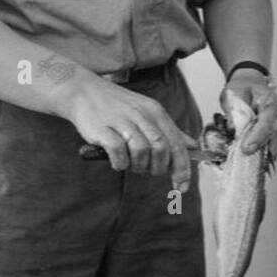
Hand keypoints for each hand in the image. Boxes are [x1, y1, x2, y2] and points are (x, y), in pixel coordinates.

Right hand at [64, 77, 199, 190]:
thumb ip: (169, 130)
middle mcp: (141, 115)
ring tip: (131, 164)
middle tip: (148, 170)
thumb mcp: (147, 112)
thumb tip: (193, 146)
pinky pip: (118, 152)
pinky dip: (120, 163)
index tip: (182, 186)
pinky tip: (117, 161)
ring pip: (141, 151)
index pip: (176, 143)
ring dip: (138, 166)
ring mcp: (121, 121)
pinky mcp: (102, 128)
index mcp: (155, 112)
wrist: (83, 91)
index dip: (182, 168)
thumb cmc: (117, 106)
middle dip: (158, 168)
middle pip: (161, 149)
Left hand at [220, 69, 276, 155]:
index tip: (247, 148)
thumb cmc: (243, 89)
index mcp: (272, 102)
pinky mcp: (273, 139)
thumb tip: (234, 130)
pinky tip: (245, 162)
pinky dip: (257, 158)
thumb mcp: (234, 94)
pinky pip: (267, 152)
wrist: (248, 86)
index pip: (269, 121)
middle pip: (275, 139)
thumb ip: (234, 112)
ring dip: (258, 157)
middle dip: (259, 152)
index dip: (259, 136)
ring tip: (242, 163)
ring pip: (272, 148)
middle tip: (243, 160)